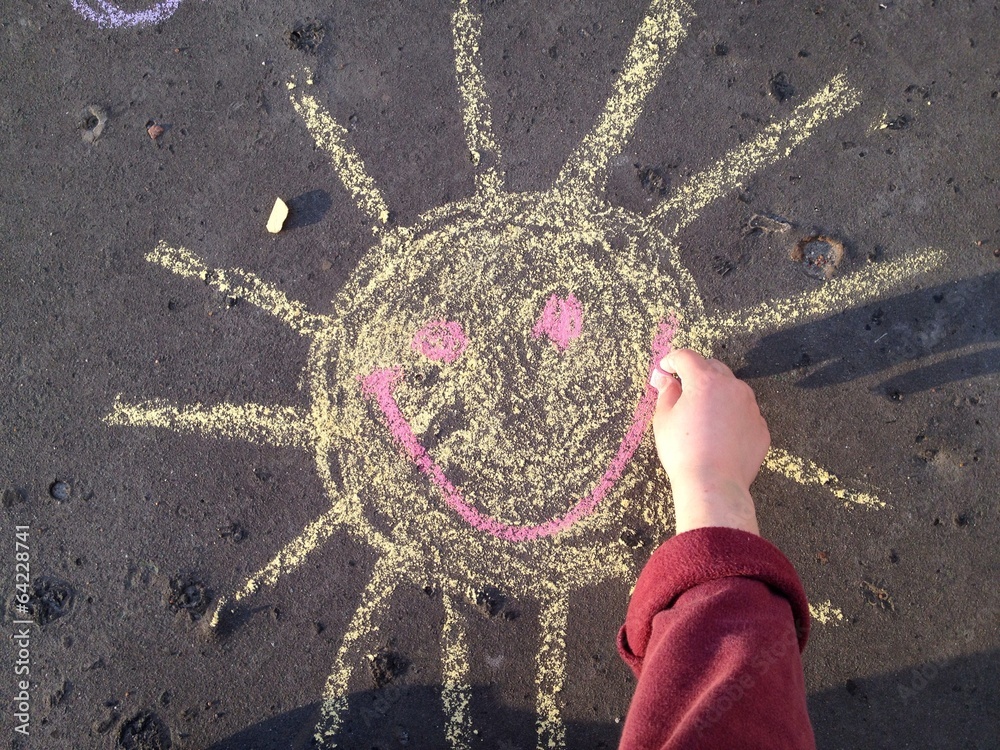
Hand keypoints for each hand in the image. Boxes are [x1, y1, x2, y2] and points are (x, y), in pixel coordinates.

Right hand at [648, 349, 769, 534]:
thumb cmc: (683, 452)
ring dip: (716, 393)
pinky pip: (744, 412)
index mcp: (704, 381)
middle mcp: (732, 387)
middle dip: (696, 373)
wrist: (713, 485)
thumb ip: (666, 392)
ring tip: (702, 415)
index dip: (671, 360)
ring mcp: (750, 406)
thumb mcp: (664, 419)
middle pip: (712, 367)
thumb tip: (666, 379)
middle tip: (682, 389)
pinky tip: (719, 433)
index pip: (686, 357)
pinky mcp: (760, 426)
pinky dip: (731, 414)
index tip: (665, 369)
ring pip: (731, 388)